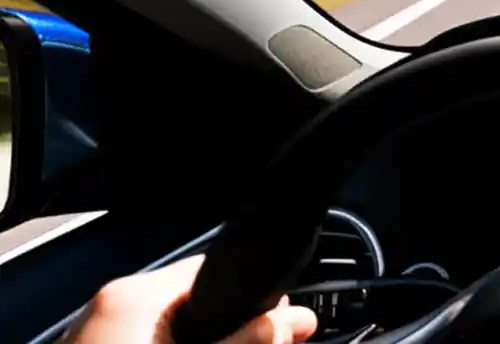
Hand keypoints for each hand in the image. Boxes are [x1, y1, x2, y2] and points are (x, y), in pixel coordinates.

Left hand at [61, 255, 316, 343]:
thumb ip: (247, 342)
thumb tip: (295, 321)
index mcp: (136, 295)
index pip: (212, 270)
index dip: (252, 296)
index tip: (281, 320)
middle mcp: (112, 302)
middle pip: (193, 299)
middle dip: (232, 324)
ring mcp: (96, 328)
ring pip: (169, 323)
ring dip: (204, 339)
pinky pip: (143, 339)